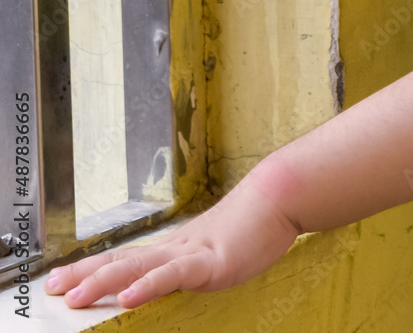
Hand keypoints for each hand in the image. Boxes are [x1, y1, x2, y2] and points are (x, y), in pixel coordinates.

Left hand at [44, 167, 300, 309]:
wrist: (279, 195)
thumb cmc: (257, 221)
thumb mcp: (221, 244)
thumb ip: (202, 259)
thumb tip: (191, 269)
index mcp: (178, 247)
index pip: (128, 259)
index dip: (94, 268)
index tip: (63, 278)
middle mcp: (178, 248)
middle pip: (123, 262)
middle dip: (87, 276)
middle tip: (53, 288)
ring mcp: (192, 253)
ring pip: (140, 267)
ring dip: (104, 281)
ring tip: (76, 296)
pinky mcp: (211, 261)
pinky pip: (175, 275)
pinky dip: (150, 285)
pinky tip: (131, 296)